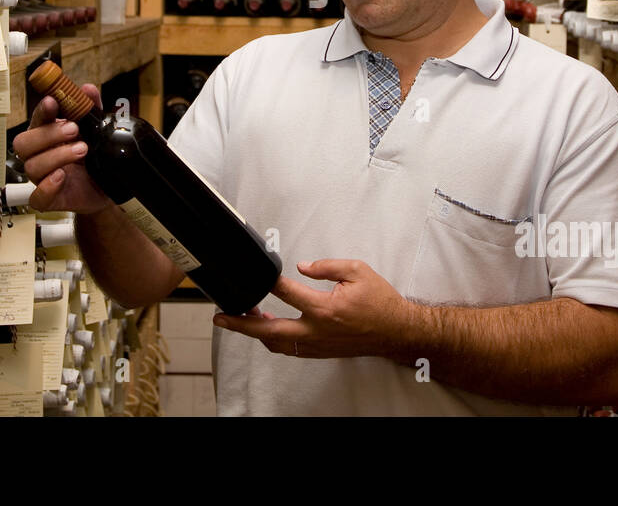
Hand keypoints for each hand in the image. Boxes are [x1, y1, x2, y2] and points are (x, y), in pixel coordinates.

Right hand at [11, 87, 112, 214]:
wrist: (108, 187)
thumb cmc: (95, 156)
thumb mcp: (97, 130)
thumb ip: (91, 109)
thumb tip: (87, 89)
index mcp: (47, 135)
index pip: (36, 120)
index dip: (41, 110)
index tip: (52, 102)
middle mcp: (40, 155)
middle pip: (23, 143)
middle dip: (47, 134)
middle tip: (73, 129)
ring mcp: (43, 177)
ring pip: (32, 167)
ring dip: (56, 156)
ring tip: (82, 150)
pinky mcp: (50, 199)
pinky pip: (37, 198)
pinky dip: (47, 187)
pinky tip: (62, 177)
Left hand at [212, 259, 419, 360]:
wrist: (396, 331)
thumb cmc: (380, 301)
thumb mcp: (357, 271)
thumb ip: (327, 266)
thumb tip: (302, 267)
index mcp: (324, 309)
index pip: (287, 293)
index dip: (268, 282)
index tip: (257, 274)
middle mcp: (316, 331)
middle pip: (269, 331)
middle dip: (241, 324)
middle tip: (221, 318)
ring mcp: (317, 345)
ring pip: (276, 343)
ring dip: (255, 332)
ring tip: (240, 319)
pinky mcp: (320, 351)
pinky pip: (290, 348)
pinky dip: (274, 339)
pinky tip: (267, 327)